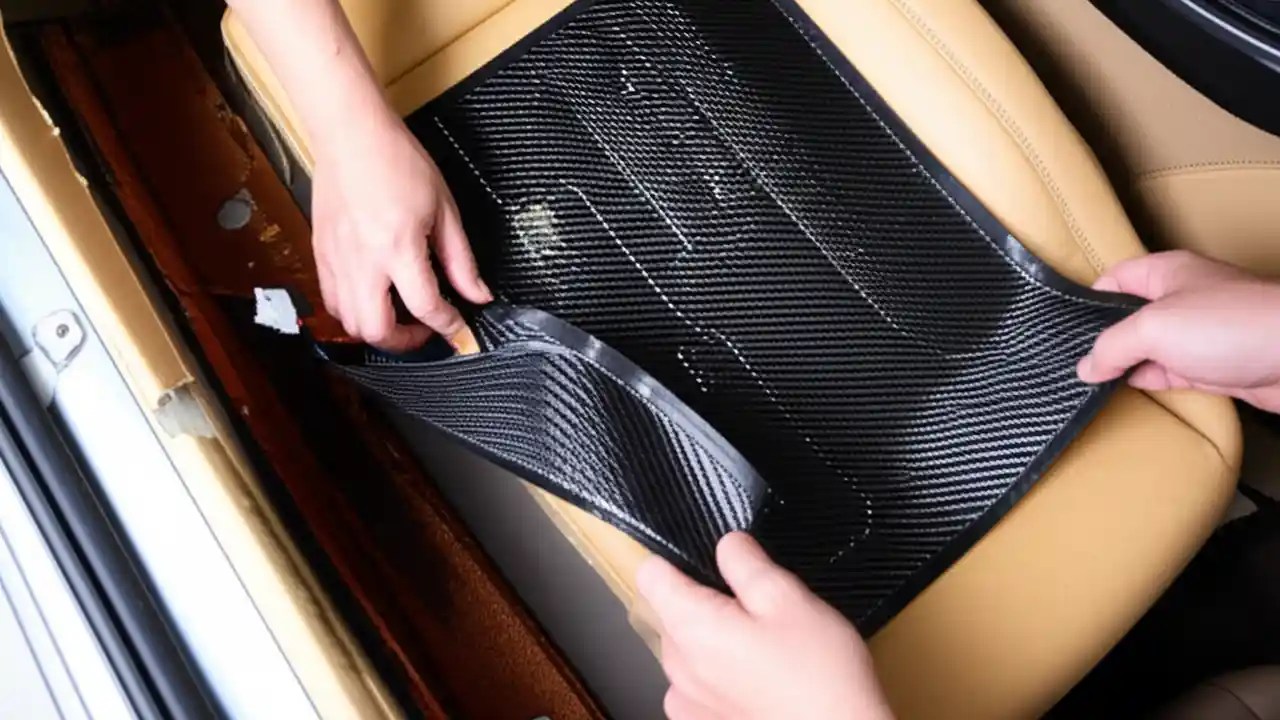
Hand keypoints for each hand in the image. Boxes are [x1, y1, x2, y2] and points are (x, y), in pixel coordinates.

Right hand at [311, 111, 491, 350]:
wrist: (350, 134)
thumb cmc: (398, 161)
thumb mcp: (444, 209)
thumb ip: (461, 259)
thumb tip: (479, 294)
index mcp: (399, 247)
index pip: (425, 306)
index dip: (448, 326)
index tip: (459, 329)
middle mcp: (363, 261)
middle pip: (377, 330)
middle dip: (406, 342)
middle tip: (426, 330)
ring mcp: (336, 260)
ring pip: (349, 322)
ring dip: (377, 330)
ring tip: (400, 315)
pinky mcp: (321, 254)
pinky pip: (331, 301)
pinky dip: (353, 312)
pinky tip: (373, 297)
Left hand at [637, 532, 893, 719]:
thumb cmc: (817, 675)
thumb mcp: (789, 599)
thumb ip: (747, 564)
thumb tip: (726, 544)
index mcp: (690, 626)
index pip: (651, 574)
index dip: (677, 559)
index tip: (710, 563)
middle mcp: (677, 665)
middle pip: (672, 612)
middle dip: (707, 602)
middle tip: (759, 611)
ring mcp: (686, 700)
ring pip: (687, 648)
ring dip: (714, 640)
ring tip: (765, 649)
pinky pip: (697, 684)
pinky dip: (719, 676)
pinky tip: (756, 681)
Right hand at [1078, 250, 1279, 411]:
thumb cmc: (1231, 326)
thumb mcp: (1153, 328)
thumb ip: (1111, 345)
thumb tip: (1085, 366)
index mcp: (1166, 273)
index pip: (1114, 279)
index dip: (1088, 301)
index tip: (1064, 328)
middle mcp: (1183, 299)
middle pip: (1130, 316)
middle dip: (1105, 338)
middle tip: (1074, 361)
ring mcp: (1200, 333)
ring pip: (1151, 347)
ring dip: (1128, 363)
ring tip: (1094, 380)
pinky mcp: (1216, 365)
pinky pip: (1172, 371)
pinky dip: (1151, 380)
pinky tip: (1132, 389)